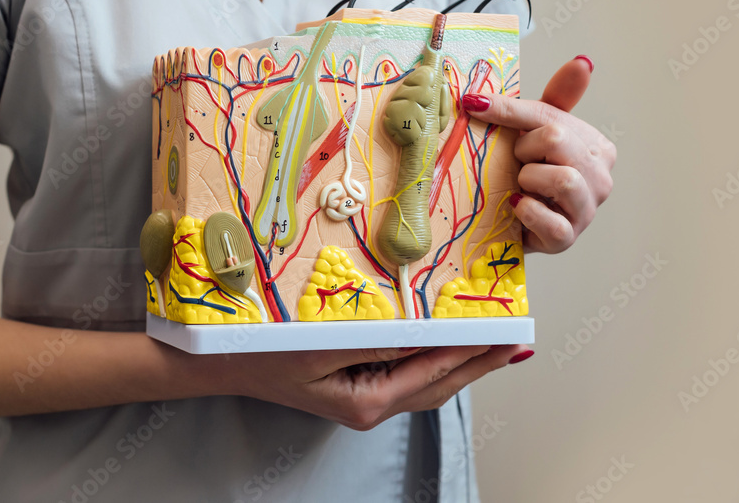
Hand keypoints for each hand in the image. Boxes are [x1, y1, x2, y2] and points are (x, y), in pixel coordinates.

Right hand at [215, 344, 532, 430]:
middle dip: (480, 363)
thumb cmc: (262, 351)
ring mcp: (365, 399)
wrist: (221, 363)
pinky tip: (448, 346)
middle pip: (440, 385)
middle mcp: (372, 406)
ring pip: (428, 383)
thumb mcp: (319, 344)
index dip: (473, 353)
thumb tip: (426, 334)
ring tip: (497, 346)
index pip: (434, 374)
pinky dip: (435, 359)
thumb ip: (376, 340)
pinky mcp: (356, 385)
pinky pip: (408, 375)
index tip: (505, 333)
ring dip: (464, 363)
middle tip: (517, 342)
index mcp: (366, 400)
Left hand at [463, 55, 615, 252]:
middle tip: (515, 160)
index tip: (474, 105)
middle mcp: (601, 179)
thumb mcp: (535, 131)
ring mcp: (586, 212)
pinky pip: (553, 223)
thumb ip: (555, 98)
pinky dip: (529, 212)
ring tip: (520, 183)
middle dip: (525, 149)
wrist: (507, 220)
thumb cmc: (525, 171)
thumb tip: (582, 61)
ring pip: (563, 179)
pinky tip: (516, 205)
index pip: (554, 119)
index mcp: (597, 147)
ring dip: (530, 178)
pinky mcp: (567, 239)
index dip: (510, 114)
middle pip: (558, 142)